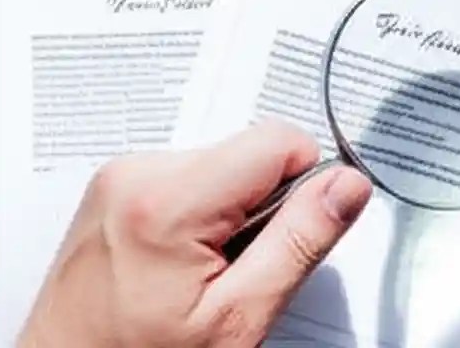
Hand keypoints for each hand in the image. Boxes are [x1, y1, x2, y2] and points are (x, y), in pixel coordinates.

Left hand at [20, 120, 372, 347]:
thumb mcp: (236, 319)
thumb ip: (299, 242)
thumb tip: (346, 185)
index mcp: (167, 199)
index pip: (278, 140)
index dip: (304, 188)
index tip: (284, 240)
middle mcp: (136, 173)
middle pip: (248, 153)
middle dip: (260, 209)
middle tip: (232, 275)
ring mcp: (118, 178)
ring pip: (221, 166)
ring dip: (228, 216)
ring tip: (199, 277)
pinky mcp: (113, 188)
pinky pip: (186, 179)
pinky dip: (197, 217)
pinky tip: (178, 266)